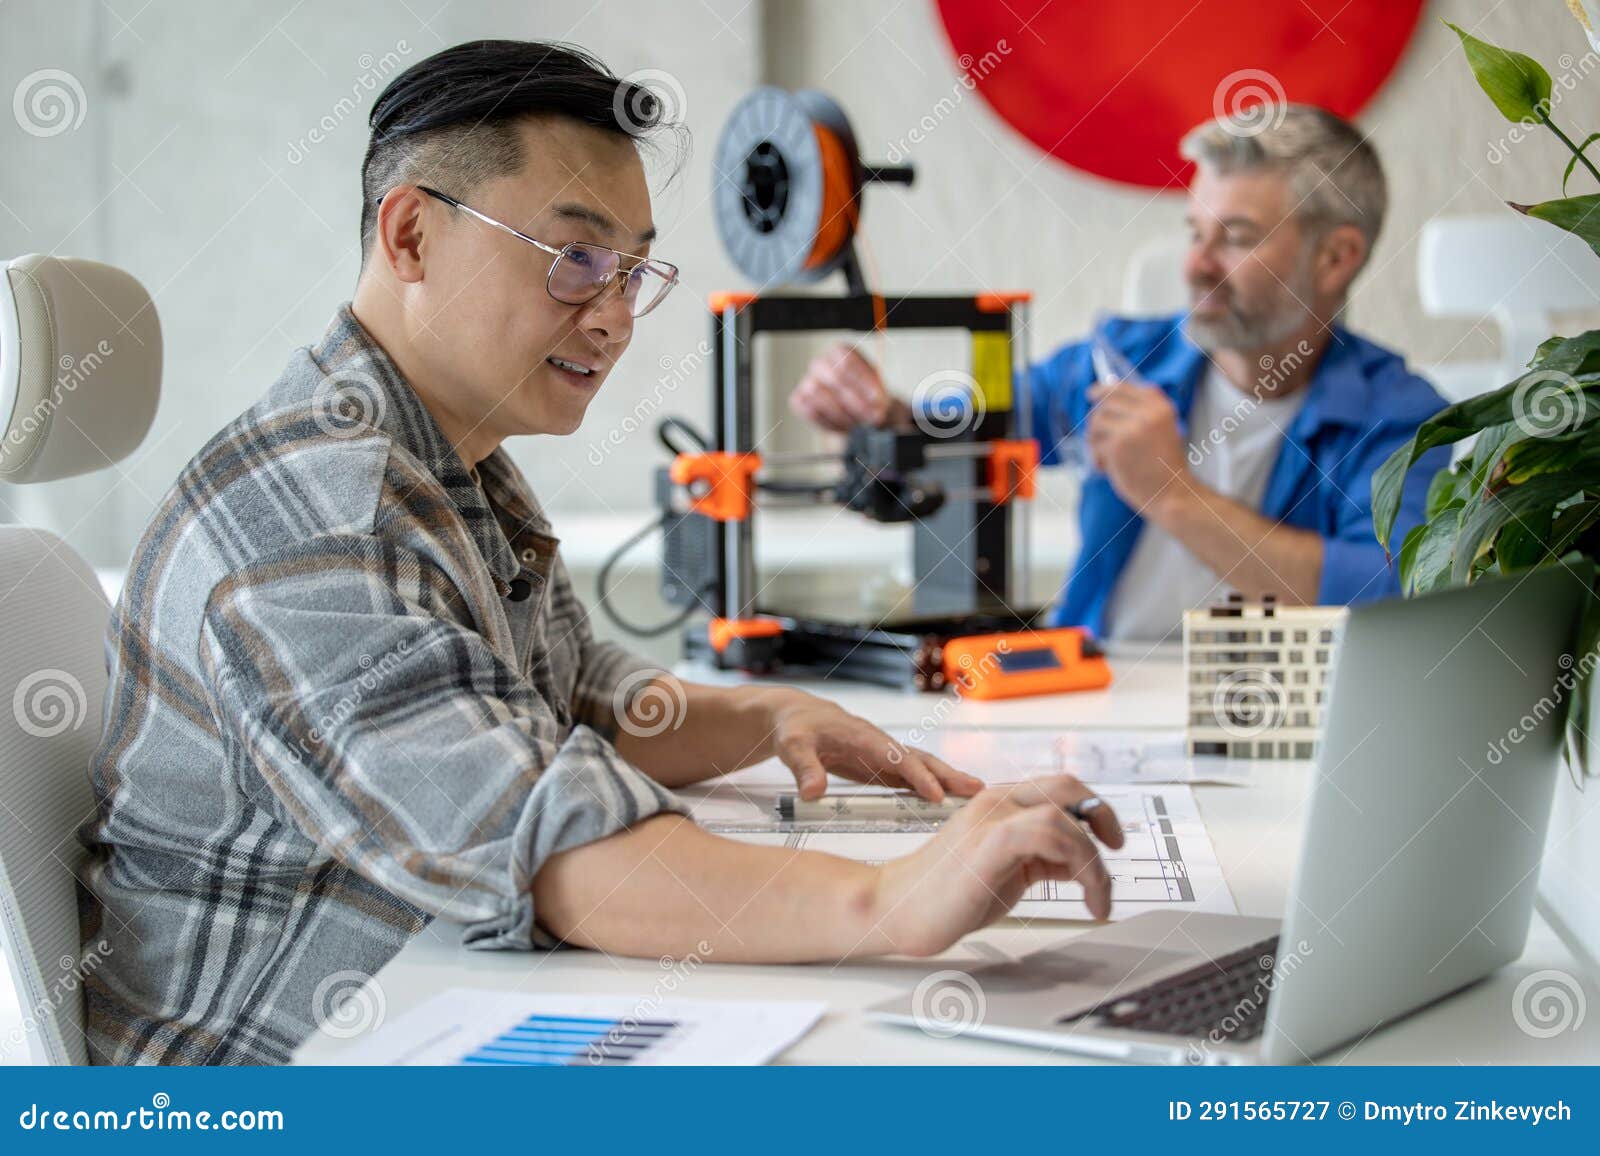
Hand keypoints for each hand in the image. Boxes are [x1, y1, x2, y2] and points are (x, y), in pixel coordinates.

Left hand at [764, 690, 982, 801]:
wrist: (796, 716)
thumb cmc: (796, 727)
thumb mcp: (792, 747)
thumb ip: (804, 768)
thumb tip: (813, 795)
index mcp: (863, 737)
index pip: (897, 758)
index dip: (917, 776)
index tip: (936, 795)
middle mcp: (879, 745)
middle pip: (919, 759)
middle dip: (947, 774)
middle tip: (976, 791)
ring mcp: (881, 756)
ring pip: (920, 767)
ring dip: (946, 781)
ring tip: (973, 797)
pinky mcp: (879, 767)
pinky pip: (909, 778)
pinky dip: (929, 788)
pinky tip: (945, 802)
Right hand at [789, 343, 908, 432]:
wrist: (860, 412)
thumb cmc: (869, 398)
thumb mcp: (880, 393)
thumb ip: (878, 396)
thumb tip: (879, 407)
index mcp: (841, 352)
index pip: (847, 360)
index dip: (863, 381)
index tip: (877, 398)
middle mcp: (821, 363)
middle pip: (834, 377)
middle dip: (856, 401)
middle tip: (872, 417)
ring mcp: (807, 381)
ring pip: (819, 394)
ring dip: (843, 414)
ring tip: (859, 424)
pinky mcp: (799, 399)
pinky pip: (809, 410)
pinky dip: (829, 421)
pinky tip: (843, 426)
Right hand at [870, 777, 1124, 954]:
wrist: (898, 908)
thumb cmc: (946, 893)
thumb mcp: (1009, 870)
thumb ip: (1042, 857)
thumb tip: (1080, 862)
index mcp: (999, 803)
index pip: (1061, 788)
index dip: (1094, 810)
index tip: (1110, 842)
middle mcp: (996, 802)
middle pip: (1068, 786)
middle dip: (1104, 817)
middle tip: (1114, 853)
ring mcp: (991, 819)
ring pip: (1065, 816)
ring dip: (1095, 860)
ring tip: (1099, 896)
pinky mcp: (989, 843)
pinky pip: (1050, 834)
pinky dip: (1082, 865)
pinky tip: (1086, 897)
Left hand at [1087, 378, 1192, 512]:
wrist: (1172, 492)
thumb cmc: (1164, 466)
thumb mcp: (1165, 428)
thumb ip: (1145, 410)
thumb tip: (1114, 390)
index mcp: (1160, 408)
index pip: (1125, 388)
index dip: (1104, 389)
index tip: (1093, 393)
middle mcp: (1147, 414)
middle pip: (1106, 403)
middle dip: (1097, 420)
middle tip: (1097, 436)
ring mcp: (1131, 429)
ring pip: (1097, 422)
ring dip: (1095, 440)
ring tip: (1105, 455)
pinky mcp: (1117, 446)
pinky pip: (1095, 445)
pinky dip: (1097, 458)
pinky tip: (1106, 468)